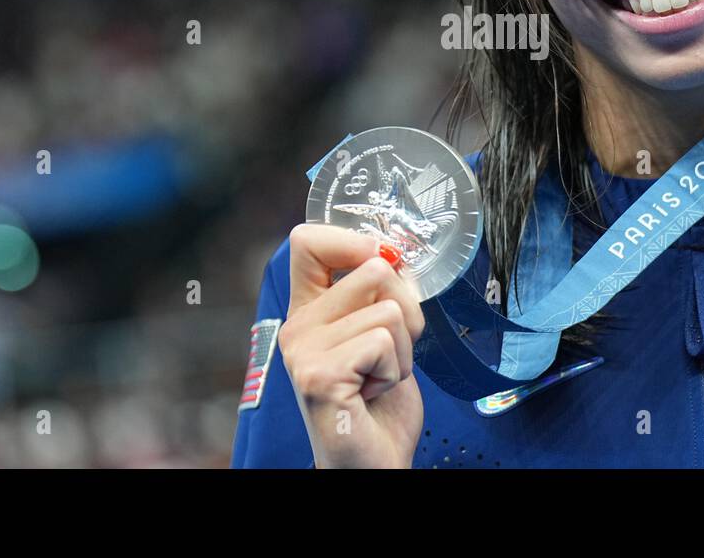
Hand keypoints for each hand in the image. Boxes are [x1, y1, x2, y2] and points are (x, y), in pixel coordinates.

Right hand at [280, 223, 425, 467]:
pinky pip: (384, 341)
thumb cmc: (378, 405)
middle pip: (372, 268)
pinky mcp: (319, 375)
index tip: (381, 262)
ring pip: (387, 309)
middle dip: (405, 309)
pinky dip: (395, 370)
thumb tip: (392, 253)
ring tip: (380, 377)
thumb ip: (379, 295)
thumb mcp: (381, 336)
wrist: (373, 463)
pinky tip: (372, 393)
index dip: (354, 240)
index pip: (308, 240)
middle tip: (390, 351)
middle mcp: (298, 327)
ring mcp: (303, 351)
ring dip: (404, 349)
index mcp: (309, 311)